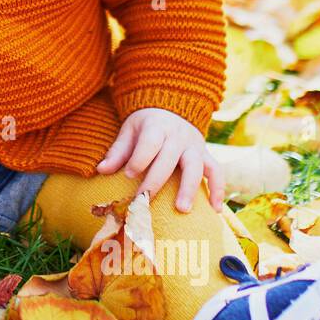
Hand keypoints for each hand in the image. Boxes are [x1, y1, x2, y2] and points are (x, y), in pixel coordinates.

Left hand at [96, 108, 224, 211]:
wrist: (172, 109)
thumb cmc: (146, 125)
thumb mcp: (130, 131)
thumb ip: (118, 151)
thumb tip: (101, 170)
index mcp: (157, 127)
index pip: (150, 142)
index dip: (139, 158)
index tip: (129, 174)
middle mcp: (178, 136)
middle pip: (169, 159)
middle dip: (156, 181)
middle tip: (144, 202)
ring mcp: (195, 146)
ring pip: (196, 167)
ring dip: (189, 188)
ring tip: (182, 209)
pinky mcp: (206, 155)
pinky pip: (217, 172)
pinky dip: (218, 190)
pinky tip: (216, 209)